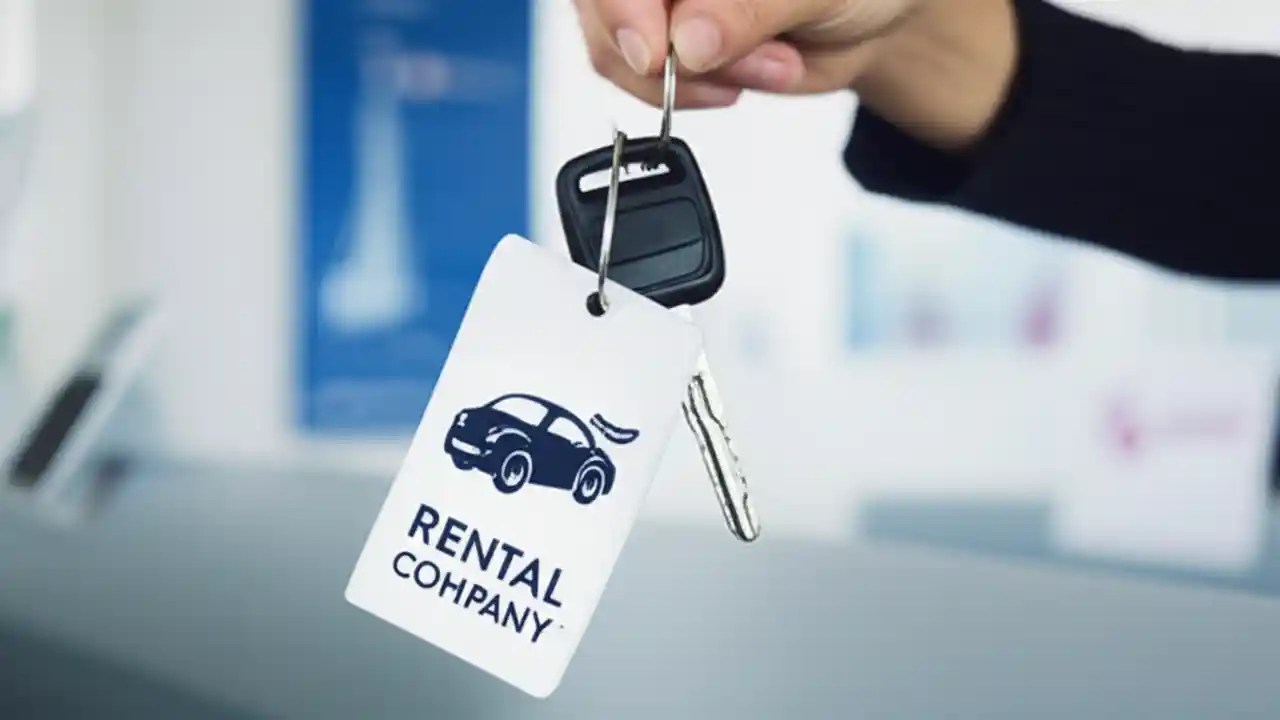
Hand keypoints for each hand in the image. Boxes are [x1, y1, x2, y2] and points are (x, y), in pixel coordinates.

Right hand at [573, 0, 1017, 150]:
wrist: (870, 15)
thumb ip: (749, 9)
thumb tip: (689, 39)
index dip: (621, 9)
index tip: (651, 53)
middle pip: (603, 9)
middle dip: (669, 53)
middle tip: (750, 61)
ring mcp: (657, 2)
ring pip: (617, 52)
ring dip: (692, 79)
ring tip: (771, 65)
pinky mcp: (664, 43)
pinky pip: (642, 81)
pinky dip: (694, 94)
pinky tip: (747, 75)